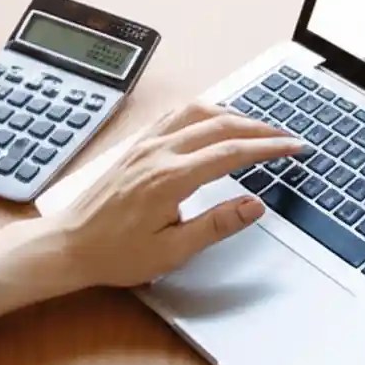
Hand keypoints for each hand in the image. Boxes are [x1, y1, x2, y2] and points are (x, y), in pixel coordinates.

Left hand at [43, 101, 303, 288]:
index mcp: (171, 178)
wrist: (69, 246)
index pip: (233, 152)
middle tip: (287, 137)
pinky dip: (206, 111)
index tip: (295, 147)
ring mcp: (146, 144)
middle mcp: (159, 152)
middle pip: (221, 124)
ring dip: (234, 114)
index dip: (269, 148)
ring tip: (258, 127)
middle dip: (260, 128)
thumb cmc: (117, 253)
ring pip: (199, 110)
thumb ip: (217, 224)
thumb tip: (255, 205)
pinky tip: (216, 119)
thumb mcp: (173, 251)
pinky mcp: (138, 144)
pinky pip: (177, 114)